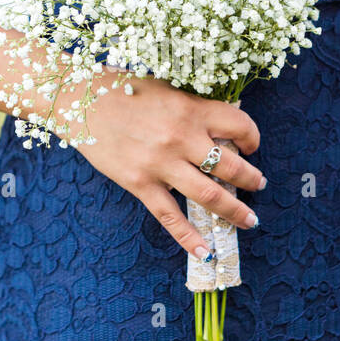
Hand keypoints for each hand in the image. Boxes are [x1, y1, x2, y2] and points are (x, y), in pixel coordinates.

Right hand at [79, 76, 264, 257]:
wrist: (81, 101)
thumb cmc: (124, 88)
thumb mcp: (166, 88)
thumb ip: (194, 107)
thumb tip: (221, 127)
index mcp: (191, 109)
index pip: (239, 127)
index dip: (252, 139)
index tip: (251, 146)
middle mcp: (182, 138)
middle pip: (231, 167)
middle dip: (251, 179)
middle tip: (258, 184)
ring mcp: (161, 165)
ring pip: (209, 195)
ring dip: (234, 210)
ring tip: (249, 219)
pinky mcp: (140, 184)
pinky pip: (170, 216)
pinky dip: (189, 237)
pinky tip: (204, 252)